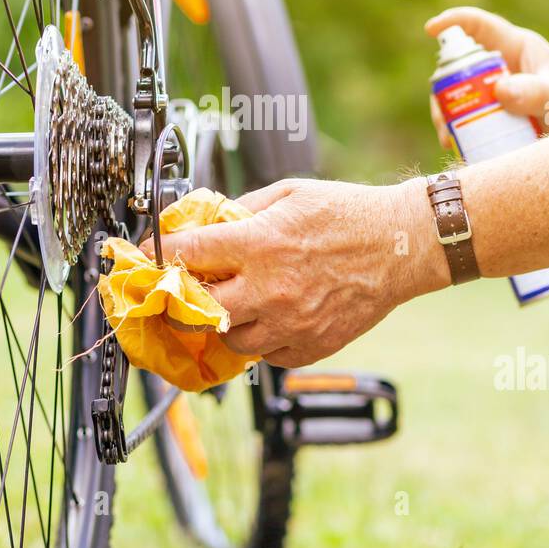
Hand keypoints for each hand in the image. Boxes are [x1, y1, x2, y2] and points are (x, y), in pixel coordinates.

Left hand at [141, 176, 447, 367]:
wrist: (402, 246)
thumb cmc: (349, 214)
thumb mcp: (288, 194)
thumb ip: (242, 210)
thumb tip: (206, 222)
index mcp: (261, 243)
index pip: (190, 253)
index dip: (160, 251)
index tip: (146, 252)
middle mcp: (271, 288)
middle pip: (200, 306)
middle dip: (184, 295)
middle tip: (182, 287)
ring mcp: (291, 322)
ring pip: (230, 338)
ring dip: (222, 321)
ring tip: (233, 302)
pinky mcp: (310, 346)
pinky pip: (266, 354)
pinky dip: (260, 338)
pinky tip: (268, 316)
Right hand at [425, 6, 548, 147]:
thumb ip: (536, 92)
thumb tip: (499, 91)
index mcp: (516, 48)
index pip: (480, 26)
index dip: (454, 22)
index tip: (431, 30)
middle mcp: (501, 68)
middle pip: (458, 69)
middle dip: (443, 90)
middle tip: (443, 116)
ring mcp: (497, 95)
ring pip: (457, 99)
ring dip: (447, 117)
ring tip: (450, 139)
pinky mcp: (496, 120)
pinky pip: (468, 123)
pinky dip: (459, 135)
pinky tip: (461, 150)